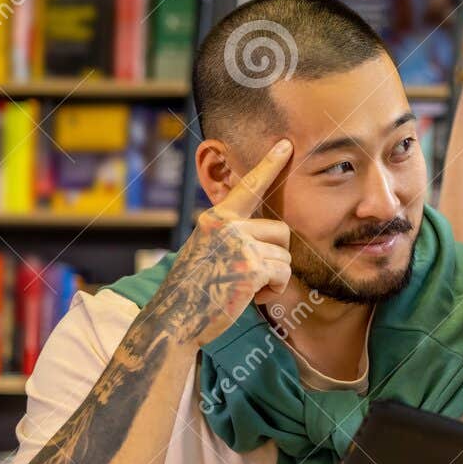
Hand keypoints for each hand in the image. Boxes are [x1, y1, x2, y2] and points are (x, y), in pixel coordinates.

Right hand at [161, 139, 293, 346]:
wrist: (175, 319)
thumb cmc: (195, 289)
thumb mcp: (208, 250)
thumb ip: (231, 235)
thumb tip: (264, 233)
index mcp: (216, 219)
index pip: (248, 187)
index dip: (270, 164)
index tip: (287, 143)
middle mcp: (226, 226)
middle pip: (281, 232)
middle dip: (274, 257)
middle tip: (247, 276)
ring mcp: (238, 245)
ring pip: (284, 256)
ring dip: (272, 277)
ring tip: (243, 287)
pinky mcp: (251, 267)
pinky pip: (283, 274)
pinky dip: (273, 290)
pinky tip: (249, 297)